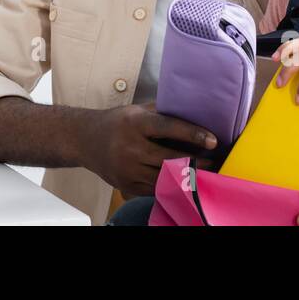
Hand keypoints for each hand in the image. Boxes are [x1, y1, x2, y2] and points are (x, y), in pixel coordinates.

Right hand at [77, 104, 216, 197]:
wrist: (84, 140)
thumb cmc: (116, 122)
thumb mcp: (136, 110)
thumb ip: (162, 112)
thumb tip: (194, 112)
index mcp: (135, 123)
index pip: (168, 127)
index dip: (192, 134)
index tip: (213, 140)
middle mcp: (129, 147)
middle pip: (170, 158)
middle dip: (196, 161)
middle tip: (214, 161)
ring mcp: (127, 169)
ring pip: (164, 177)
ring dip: (186, 177)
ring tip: (204, 173)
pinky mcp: (125, 185)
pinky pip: (154, 189)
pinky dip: (170, 185)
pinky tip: (183, 181)